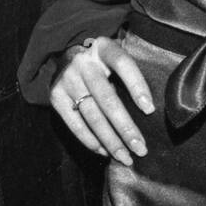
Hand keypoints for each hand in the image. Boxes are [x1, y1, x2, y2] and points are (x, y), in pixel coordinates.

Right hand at [50, 36, 154, 165]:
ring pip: (92, 116)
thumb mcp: (115, 56)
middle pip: (107, 98)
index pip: (122, 63)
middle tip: (141, 148)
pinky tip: (105, 151)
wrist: (66, 53)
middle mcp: (83, 62)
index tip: (150, 110)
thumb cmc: (101, 61)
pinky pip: (75, 124)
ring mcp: (67, 79)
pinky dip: (91, 141)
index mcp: (103, 47)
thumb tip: (149, 110)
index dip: (137, 86)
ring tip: (126, 157)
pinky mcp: (55, 96)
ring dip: (110, 141)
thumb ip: (129, 74)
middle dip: (125, 127)